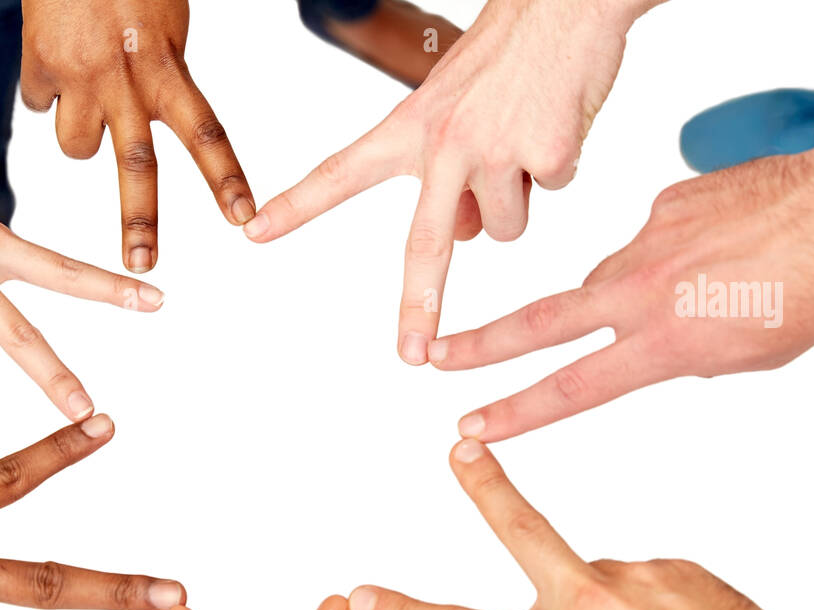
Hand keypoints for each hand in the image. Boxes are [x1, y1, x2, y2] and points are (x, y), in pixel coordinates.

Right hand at [21, 0, 254, 272]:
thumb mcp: (167, 23)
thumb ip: (168, 73)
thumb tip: (161, 109)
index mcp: (165, 66)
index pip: (206, 131)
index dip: (225, 177)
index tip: (243, 218)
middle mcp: (123, 79)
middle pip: (136, 165)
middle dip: (140, 222)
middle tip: (145, 263)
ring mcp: (78, 76)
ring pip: (76, 147)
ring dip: (81, 136)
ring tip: (86, 97)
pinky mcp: (38, 65)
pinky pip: (40, 103)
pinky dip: (47, 92)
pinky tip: (55, 60)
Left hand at [248, 0, 656, 363]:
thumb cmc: (508, 50)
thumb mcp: (455, 107)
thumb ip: (449, 174)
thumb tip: (467, 237)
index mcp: (412, 126)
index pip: (340, 172)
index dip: (297, 206)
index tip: (255, 232)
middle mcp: (446, 142)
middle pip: (427, 243)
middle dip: (420, 306)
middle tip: (412, 355)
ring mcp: (496, 149)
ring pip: (506, 226)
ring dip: (518, 197)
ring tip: (525, 134)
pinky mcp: (547, 152)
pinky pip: (552, 191)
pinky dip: (559, 166)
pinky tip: (557, 120)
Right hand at [434, 148, 813, 442]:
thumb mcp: (751, 356)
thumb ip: (684, 359)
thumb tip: (652, 352)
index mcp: (667, 340)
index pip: (571, 386)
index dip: (515, 412)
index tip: (472, 424)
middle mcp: (644, 290)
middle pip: (540, 322)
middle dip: (480, 345)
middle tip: (436, 355)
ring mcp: (649, 239)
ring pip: (606, 279)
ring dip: (623, 297)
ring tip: (687, 296)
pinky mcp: (666, 202)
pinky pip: (649, 239)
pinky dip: (670, 254)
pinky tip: (714, 253)